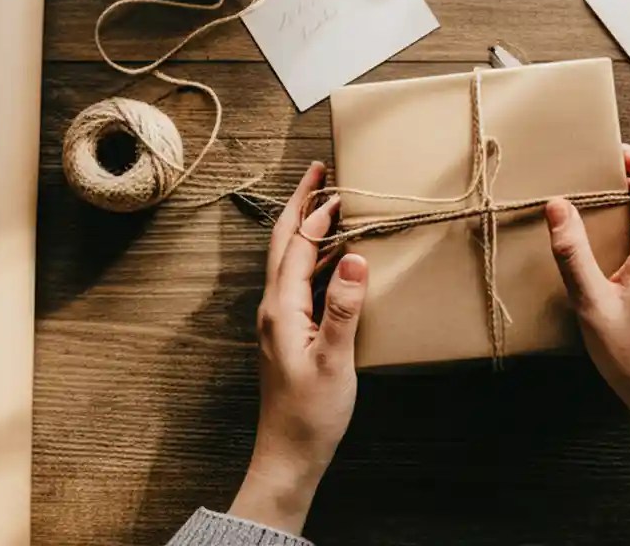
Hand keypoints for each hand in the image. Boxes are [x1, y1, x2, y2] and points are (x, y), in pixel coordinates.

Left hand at [229, 162, 366, 534]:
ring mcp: (280, 320)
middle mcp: (275, 308)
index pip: (296, 245)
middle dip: (300, 206)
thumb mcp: (335, 359)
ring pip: (292, 261)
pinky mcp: (290, 333)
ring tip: (332, 206)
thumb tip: (354, 257)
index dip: (313, 211)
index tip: (330, 180)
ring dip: (309, 229)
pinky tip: (338, 260)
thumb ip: (345, 307)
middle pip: (284, 244)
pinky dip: (318, 259)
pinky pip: (302, 283)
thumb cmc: (312, 413)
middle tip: (319, 174)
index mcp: (282, 308)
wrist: (289, 455)